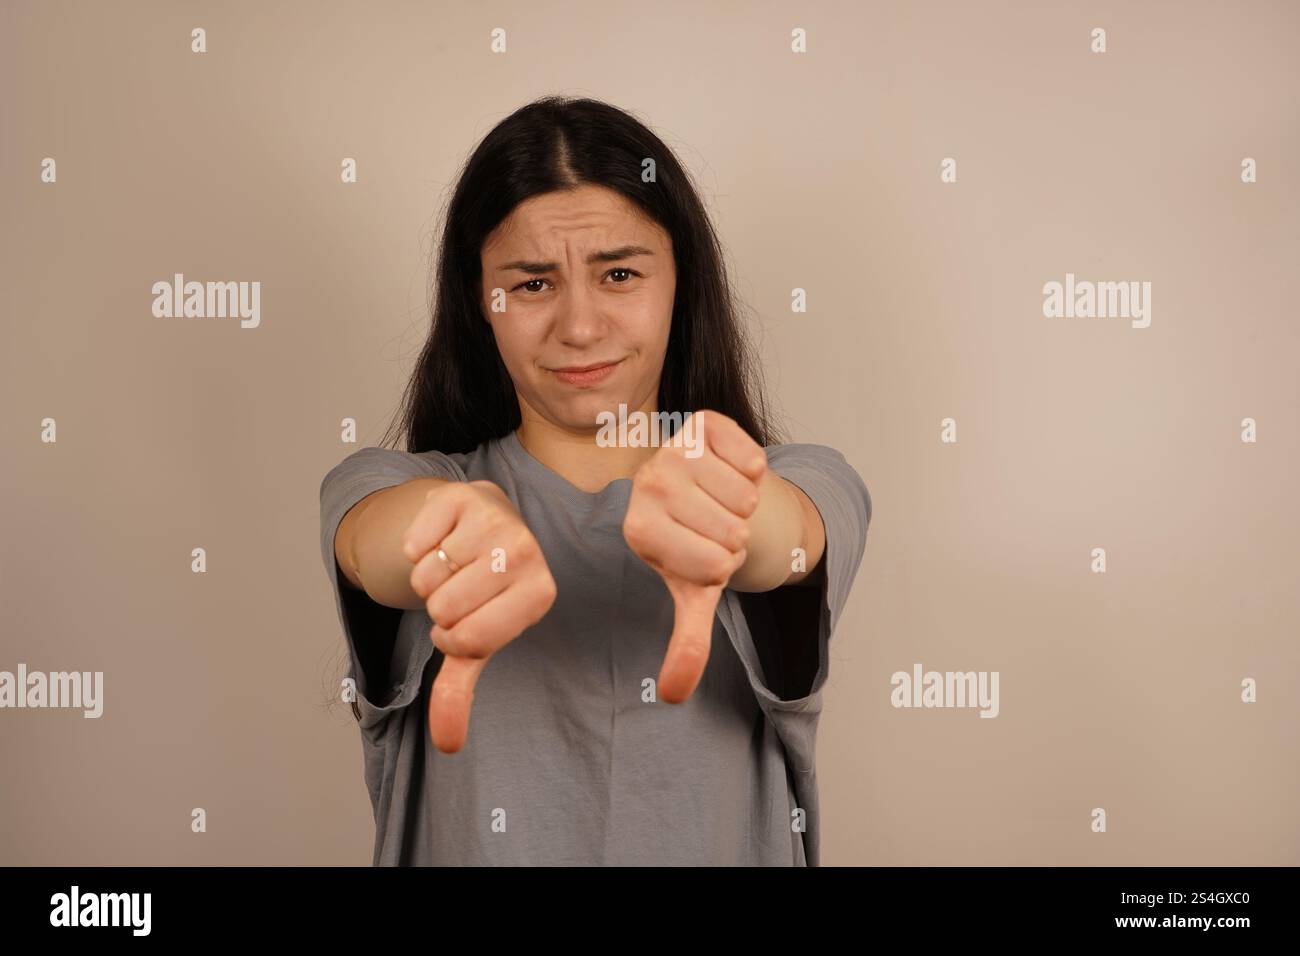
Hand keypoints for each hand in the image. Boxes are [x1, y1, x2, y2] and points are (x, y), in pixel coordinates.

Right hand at [402, 480, 556, 752]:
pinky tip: (441, 540)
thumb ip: (459, 691)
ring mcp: (496, 521)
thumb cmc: (487, 591)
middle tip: (460, 590)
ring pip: (426, 577)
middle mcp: (525, 554)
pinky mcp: (462, 497)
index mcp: (540, 595)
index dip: (452, 637)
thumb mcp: (477, 640)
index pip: (468, 641)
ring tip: (453, 566)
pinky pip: (414, 543)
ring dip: (428, 579)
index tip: (465, 623)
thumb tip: (446, 744)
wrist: (486, 523)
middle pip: (444, 608)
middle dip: (440, 608)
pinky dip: (415, 547)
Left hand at [621, 410, 767, 702]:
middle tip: (714, 526)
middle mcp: (647, 483)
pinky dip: (754, 470)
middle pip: (731, 530)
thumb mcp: (694, 595)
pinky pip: (753, 459)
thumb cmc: (696, 544)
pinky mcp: (703, 422)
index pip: (713, 564)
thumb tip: (673, 696)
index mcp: (638, 529)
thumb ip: (685, 645)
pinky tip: (731, 472)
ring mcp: (673, 448)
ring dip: (745, 503)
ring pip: (745, 495)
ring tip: (722, 501)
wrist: (706, 492)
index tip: (703, 553)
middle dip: (735, 535)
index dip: (722, 565)